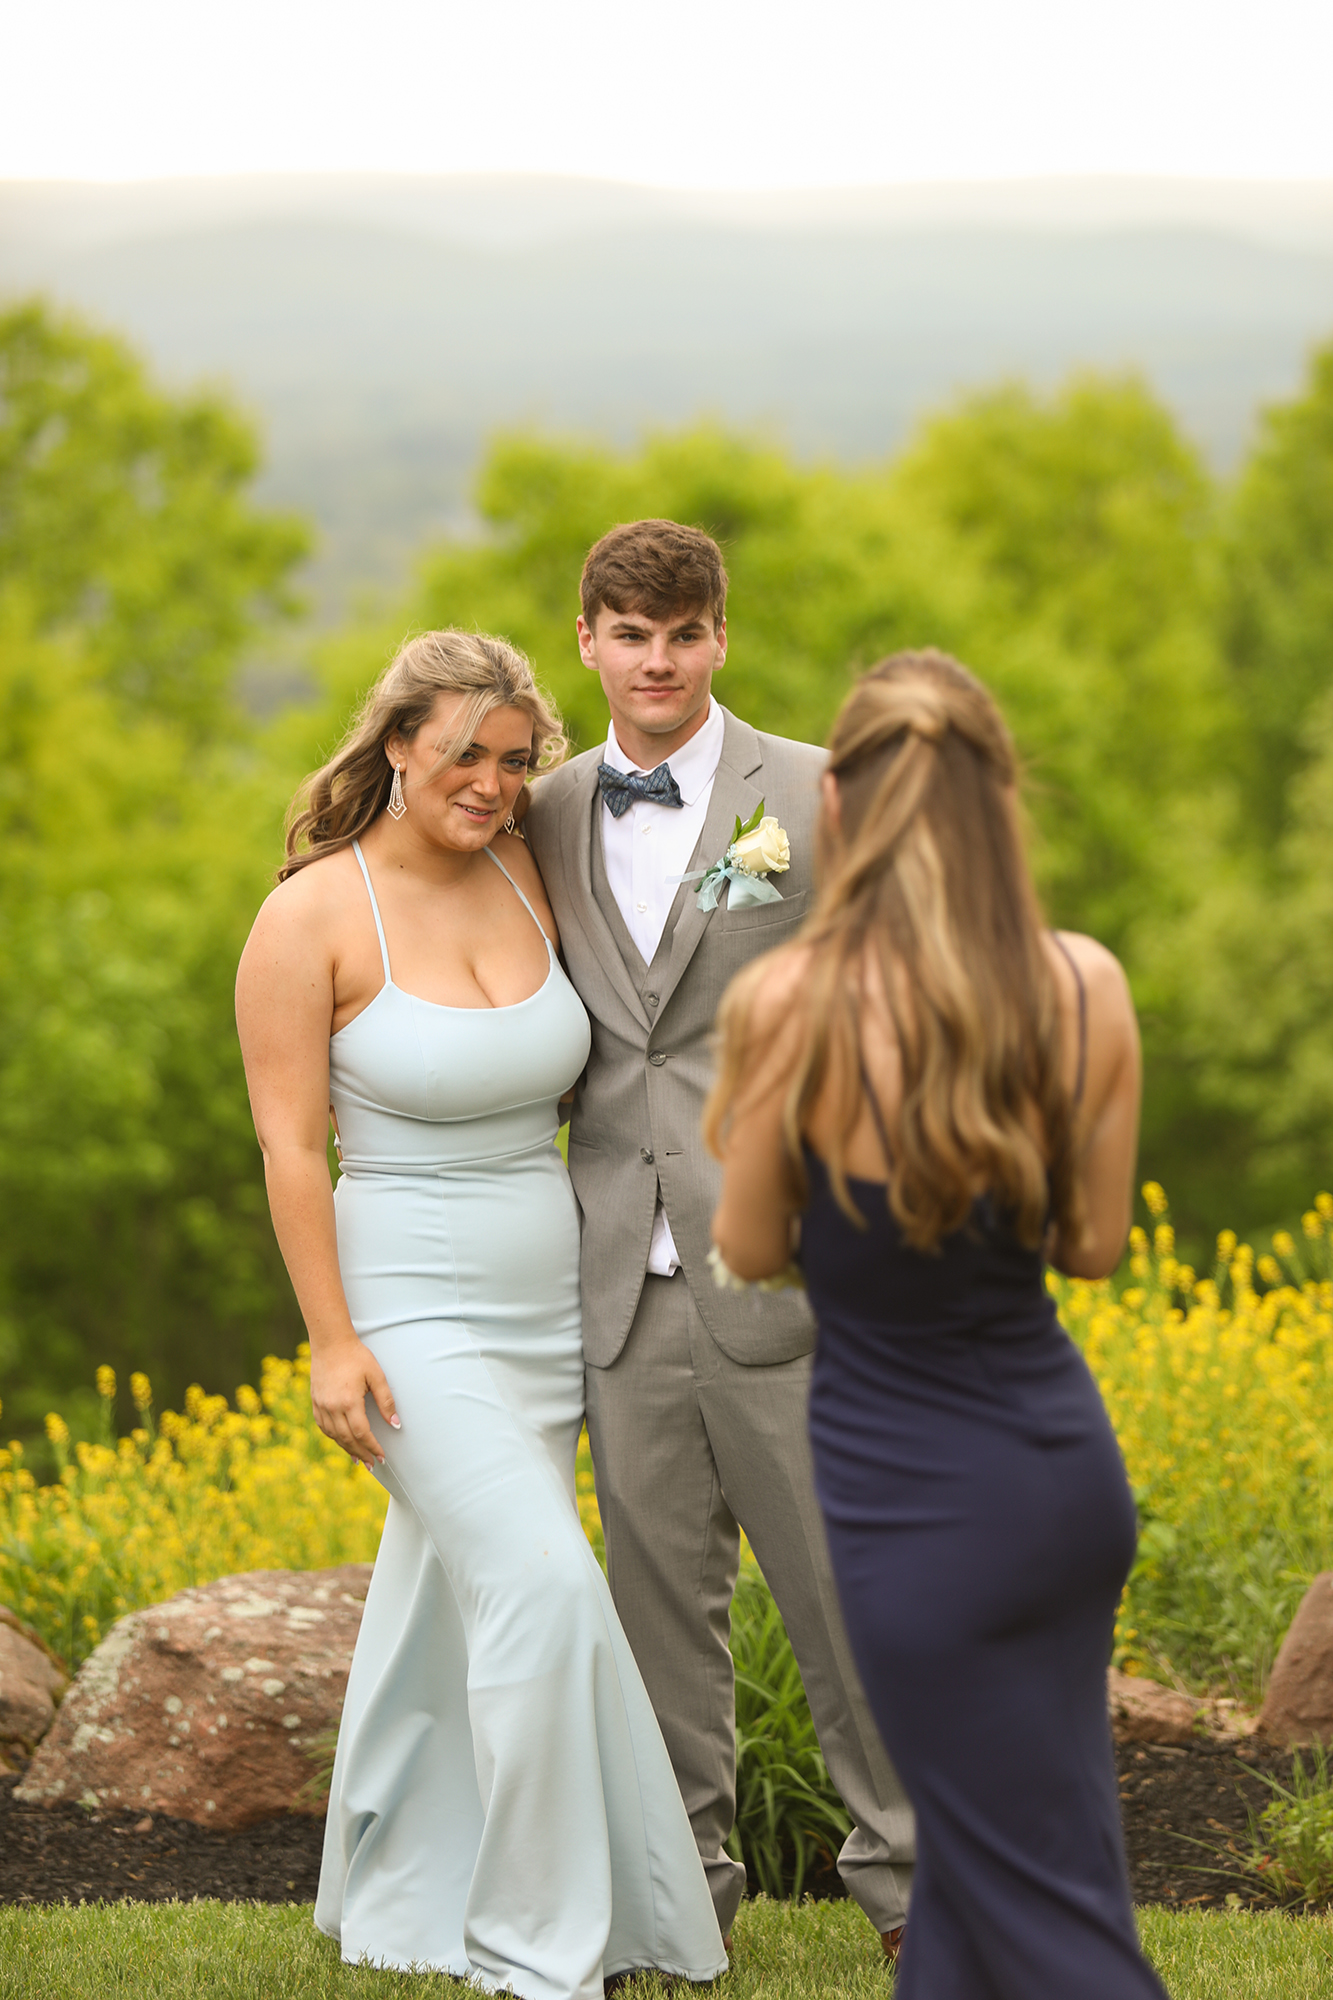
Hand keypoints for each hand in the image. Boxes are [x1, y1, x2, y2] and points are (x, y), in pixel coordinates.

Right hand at [310, 1337, 399, 1467]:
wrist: (330, 1342)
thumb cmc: (356, 1356)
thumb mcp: (377, 1376)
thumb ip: (386, 1401)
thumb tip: (395, 1424)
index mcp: (349, 1402)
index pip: (362, 1433)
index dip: (373, 1447)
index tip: (382, 1457)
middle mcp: (332, 1407)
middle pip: (347, 1439)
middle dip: (362, 1453)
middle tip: (373, 1465)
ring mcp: (321, 1405)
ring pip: (334, 1435)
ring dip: (347, 1448)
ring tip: (359, 1458)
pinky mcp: (315, 1401)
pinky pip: (323, 1426)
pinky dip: (333, 1437)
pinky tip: (341, 1441)